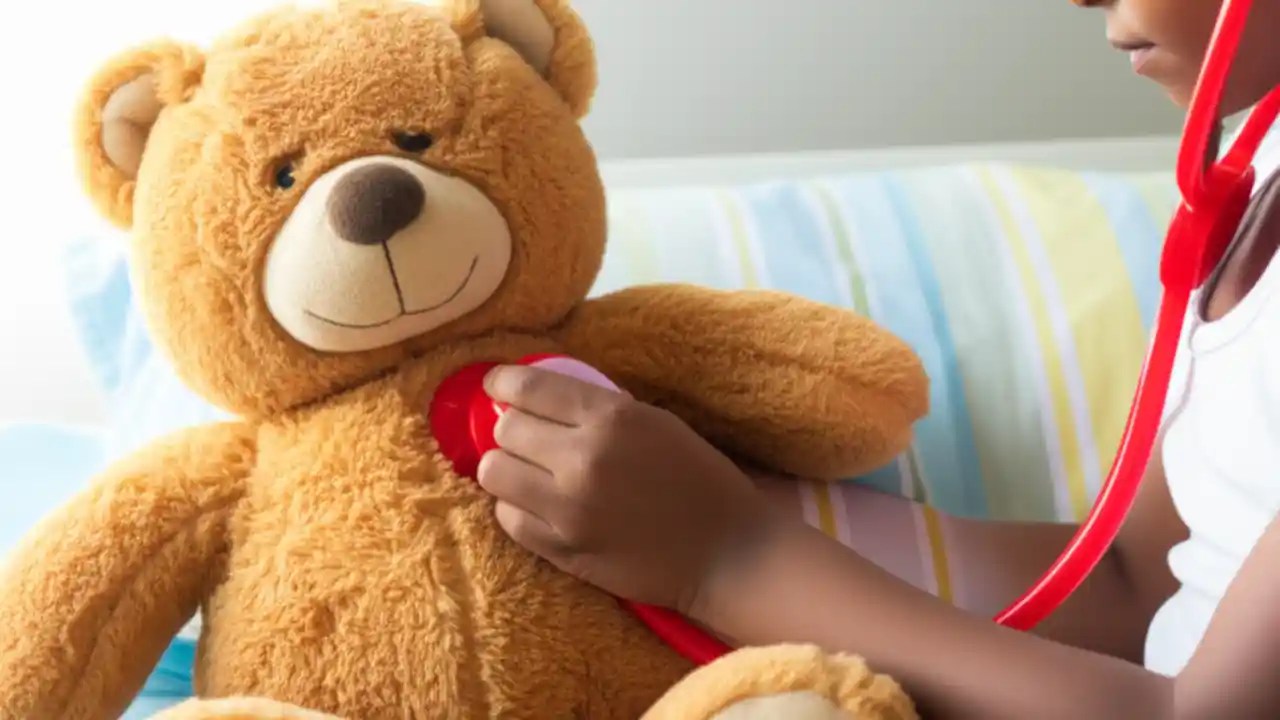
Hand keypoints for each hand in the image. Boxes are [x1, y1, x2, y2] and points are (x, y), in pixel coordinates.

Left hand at [478, 364, 774, 614]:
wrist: (727, 549)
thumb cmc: (697, 477)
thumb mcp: (656, 421)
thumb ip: (599, 409)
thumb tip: (540, 397)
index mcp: (611, 418)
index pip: (529, 387)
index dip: (503, 383)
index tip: (497, 386)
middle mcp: (582, 460)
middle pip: (505, 430)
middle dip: (511, 430)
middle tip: (527, 439)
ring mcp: (568, 509)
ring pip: (494, 473)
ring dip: (506, 469)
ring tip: (528, 474)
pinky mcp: (562, 550)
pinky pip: (508, 519)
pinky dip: (516, 508)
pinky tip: (537, 506)